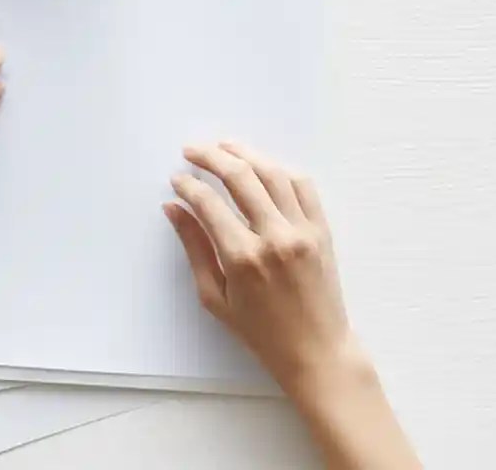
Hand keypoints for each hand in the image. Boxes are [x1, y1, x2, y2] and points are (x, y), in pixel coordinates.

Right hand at [164, 142, 364, 400]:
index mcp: (242, 258)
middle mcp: (274, 237)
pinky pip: (303, 186)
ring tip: (224, 146)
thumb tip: (174, 208)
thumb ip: (194, 248)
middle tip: (192, 150)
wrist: (315, 349)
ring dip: (245, 153)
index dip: (188, 186)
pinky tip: (262, 165)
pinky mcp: (321, 230)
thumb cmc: (259, 331)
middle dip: (211, 157)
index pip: (209, 203)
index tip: (177, 180)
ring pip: (272, 173)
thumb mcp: (214, 296)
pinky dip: (280, 169)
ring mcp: (302, 230)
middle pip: (240, 177)